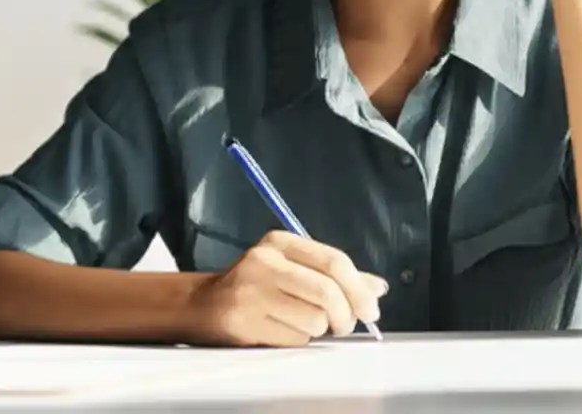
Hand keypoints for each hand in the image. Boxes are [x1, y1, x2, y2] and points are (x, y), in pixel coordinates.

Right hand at [184, 230, 387, 346]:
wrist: (203, 304)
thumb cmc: (257, 286)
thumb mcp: (293, 268)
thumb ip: (334, 275)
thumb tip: (377, 288)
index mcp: (280, 242)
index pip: (334, 261)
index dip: (359, 288)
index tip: (371, 309)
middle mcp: (265, 262)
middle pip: (328, 292)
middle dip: (347, 315)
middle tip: (346, 326)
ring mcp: (252, 292)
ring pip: (315, 319)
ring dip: (319, 329)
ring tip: (304, 324)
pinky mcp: (244, 321)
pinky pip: (294, 338)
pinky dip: (299, 339)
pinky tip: (283, 330)